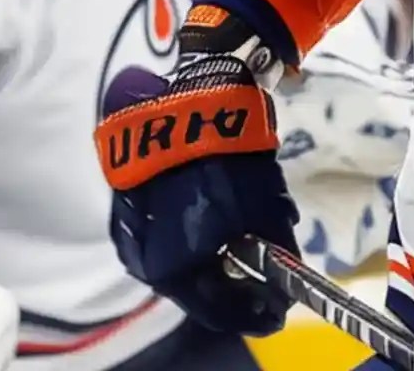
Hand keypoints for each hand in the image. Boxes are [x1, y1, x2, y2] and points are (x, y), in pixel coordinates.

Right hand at [96, 63, 299, 335]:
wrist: (197, 99)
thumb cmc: (231, 160)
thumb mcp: (267, 211)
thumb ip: (276, 255)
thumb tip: (284, 281)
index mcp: (173, 269)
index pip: (218, 310)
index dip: (253, 314)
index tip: (277, 312)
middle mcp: (143, 256)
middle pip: (195, 288)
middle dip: (232, 286)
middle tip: (264, 280)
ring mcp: (131, 226)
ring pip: (178, 260)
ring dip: (211, 259)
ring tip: (245, 245)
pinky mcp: (129, 198)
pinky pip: (163, 233)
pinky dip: (191, 235)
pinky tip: (216, 222)